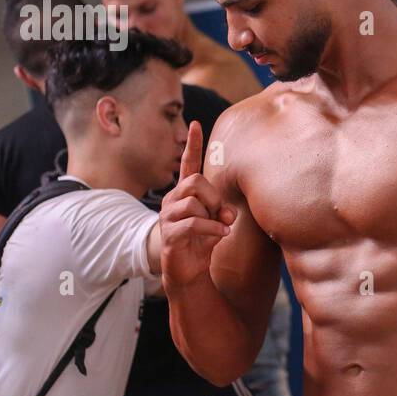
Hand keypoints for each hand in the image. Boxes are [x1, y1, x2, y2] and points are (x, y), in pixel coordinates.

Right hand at [159, 121, 235, 286]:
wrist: (190, 271)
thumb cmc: (204, 241)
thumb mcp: (218, 221)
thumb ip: (223, 210)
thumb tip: (228, 213)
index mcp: (186, 193)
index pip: (187, 164)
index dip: (192, 145)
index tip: (196, 124)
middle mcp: (173, 200)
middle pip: (195, 181)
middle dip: (213, 196)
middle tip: (220, 213)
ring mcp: (169, 217)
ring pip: (193, 202)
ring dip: (212, 215)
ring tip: (218, 227)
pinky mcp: (170, 234)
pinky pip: (193, 223)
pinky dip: (212, 228)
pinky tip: (221, 234)